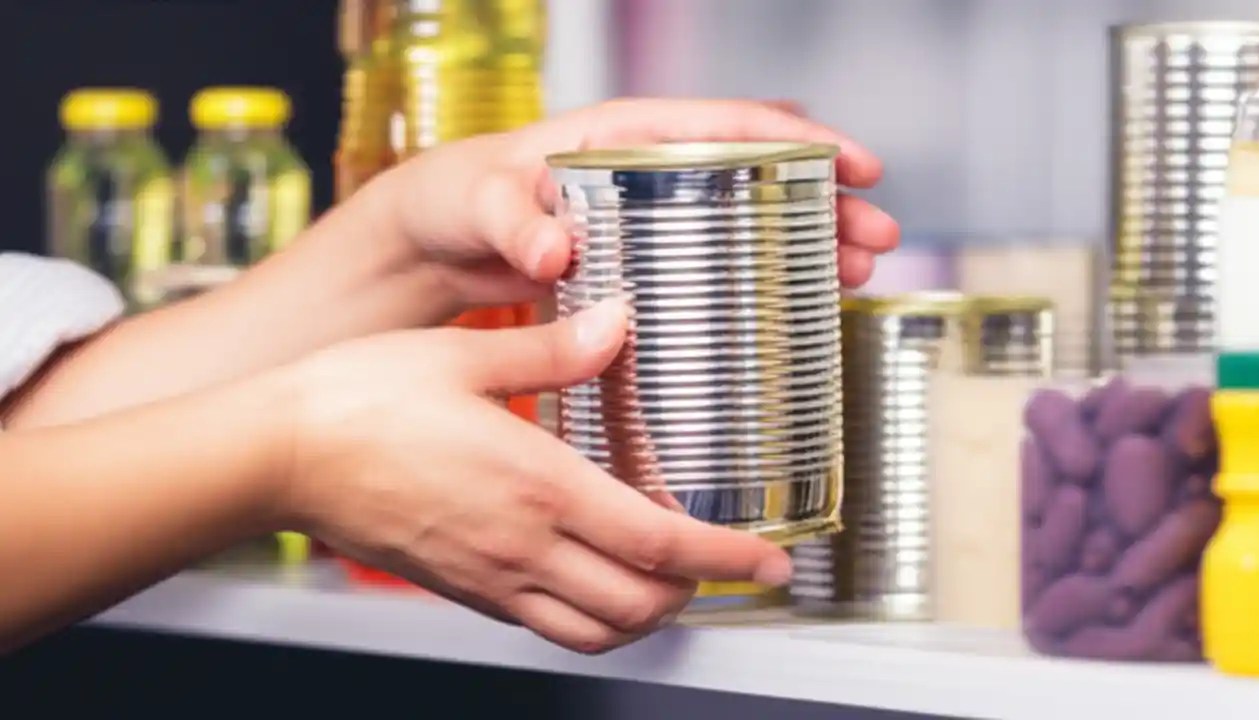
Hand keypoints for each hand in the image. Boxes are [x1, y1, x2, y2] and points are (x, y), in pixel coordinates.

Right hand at [279, 299, 791, 653]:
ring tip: (666, 577)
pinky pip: (545, 625)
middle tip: (723, 562)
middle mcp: (522, 547)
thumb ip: (556, 350)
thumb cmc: (362, 400)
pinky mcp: (461, 589)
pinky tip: (591, 574)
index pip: (659, 543)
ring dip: (646, 613)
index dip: (727, 558)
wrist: (279, 453)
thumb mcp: (468, 355)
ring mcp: (490, 578)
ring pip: (596, 631)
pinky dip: (590, 616)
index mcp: (537, 486)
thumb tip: (618, 321)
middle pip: (640, 604)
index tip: (770, 563)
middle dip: (697, 592)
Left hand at [368, 98, 898, 309]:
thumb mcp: (482, 202)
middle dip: (825, 203)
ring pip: (747, 220)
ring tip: (856, 272)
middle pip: (759, 177)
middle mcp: (648, 170)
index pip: (730, 125)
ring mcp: (648, 217)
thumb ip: (519, 221)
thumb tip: (559, 248)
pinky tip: (793, 301)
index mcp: (624, 134)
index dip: (802, 141)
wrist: (430, 245)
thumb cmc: (453, 199)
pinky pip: (713, 262)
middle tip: (878, 238)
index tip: (858, 164)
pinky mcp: (637, 261)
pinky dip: (757, 277)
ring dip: (805, 243)